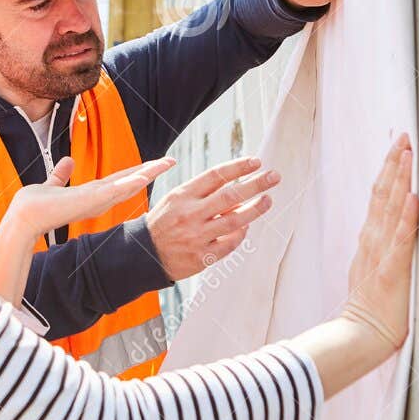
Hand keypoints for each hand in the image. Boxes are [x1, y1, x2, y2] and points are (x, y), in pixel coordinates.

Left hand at [4, 156, 175, 238]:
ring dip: (147, 174)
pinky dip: (129, 183)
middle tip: (171, 161)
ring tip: (166, 163)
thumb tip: (68, 161)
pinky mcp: (89, 201)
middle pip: (130, 182)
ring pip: (127, 184)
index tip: (154, 163)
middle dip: (150, 171)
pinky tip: (143, 175)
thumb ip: (61, 175)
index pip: (120, 180)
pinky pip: (114, 190)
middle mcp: (98, 198)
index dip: (137, 171)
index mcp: (92, 194)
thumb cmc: (36, 206)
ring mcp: (96, 200)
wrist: (24, 217)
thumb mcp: (52, 184)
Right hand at [146, 156, 280, 278]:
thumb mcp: (175, 200)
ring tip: (268, 200)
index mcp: (183, 195)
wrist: (144, 254)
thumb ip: (203, 194)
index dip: (238, 167)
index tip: (256, 162)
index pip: (216, 176)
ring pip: (234, 221)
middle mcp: (190, 214)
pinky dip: (241, 233)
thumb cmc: (164, 222)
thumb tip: (238, 193)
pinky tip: (247, 226)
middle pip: (230, 196)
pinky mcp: (201, 257)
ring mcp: (197, 236)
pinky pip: (229, 244)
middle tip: (274, 176)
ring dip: (255, 209)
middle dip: (256, 184)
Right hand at [339, 134, 418, 352]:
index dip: (388, 170)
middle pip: (383, 194)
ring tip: (407, 154)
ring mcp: (381, 254)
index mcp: (370, 239)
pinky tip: (413, 198)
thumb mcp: (373, 269)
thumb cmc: (371, 308)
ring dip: (400, 180)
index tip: (398, 145)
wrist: (362, 336)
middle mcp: (373, 240)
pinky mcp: (391, 271)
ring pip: (391, 209)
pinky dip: (406, 217)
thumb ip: (380, 247)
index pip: (379, 196)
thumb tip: (391, 227)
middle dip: (394, 163)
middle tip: (403, 136)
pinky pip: (400, 240)